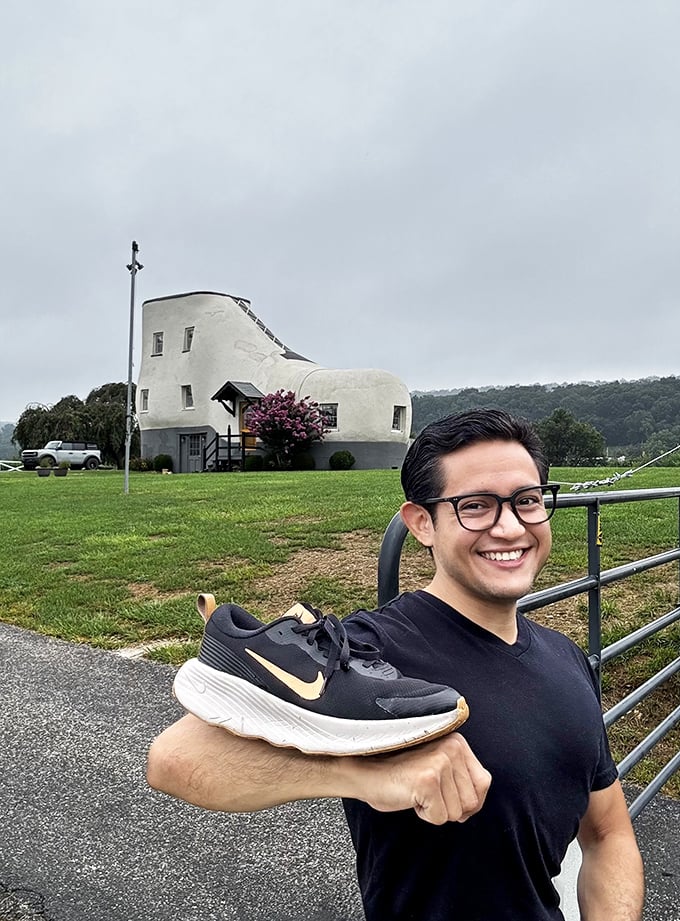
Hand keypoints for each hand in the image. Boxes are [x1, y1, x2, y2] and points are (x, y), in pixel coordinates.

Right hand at [348, 733, 490, 824]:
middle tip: (424, 790)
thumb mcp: (439, 769)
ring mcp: (440, 762)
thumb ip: (462, 779)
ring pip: (457, 812)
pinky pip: (440, 818)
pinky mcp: (428, 780)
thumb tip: (476, 805)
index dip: (467, 800)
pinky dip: (424, 815)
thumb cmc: (399, 774)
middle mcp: (452, 747)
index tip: (445, 796)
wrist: (365, 773)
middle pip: (472, 802)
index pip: (484, 782)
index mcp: (457, 741)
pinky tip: (410, 796)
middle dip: (448, 806)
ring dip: (435, 810)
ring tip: (416, 791)